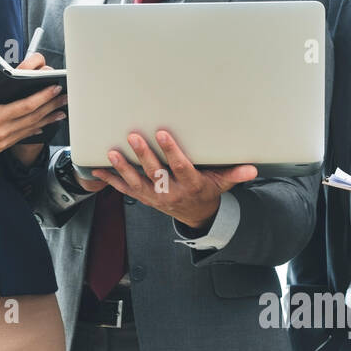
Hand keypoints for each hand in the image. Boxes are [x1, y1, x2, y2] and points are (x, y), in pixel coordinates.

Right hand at [0, 70, 66, 162]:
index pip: (26, 106)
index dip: (43, 98)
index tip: (55, 89)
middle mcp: (1, 133)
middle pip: (33, 118)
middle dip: (51, 107)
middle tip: (66, 99)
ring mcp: (1, 142)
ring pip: (30, 129)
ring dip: (47, 120)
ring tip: (61, 112)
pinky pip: (21, 136)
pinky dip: (34, 129)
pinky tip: (42, 124)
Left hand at [101, 130, 256, 229]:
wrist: (196, 217)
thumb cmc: (207, 192)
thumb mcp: (222, 184)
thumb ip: (235, 175)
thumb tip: (252, 169)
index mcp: (191, 185)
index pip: (180, 167)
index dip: (172, 151)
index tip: (163, 134)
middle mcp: (171, 192)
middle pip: (156, 173)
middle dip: (144, 155)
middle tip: (133, 136)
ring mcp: (155, 197)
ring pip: (137, 182)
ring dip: (124, 168)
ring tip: (113, 153)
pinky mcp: (144, 198)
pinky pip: (126, 190)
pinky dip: (111, 180)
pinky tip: (97, 170)